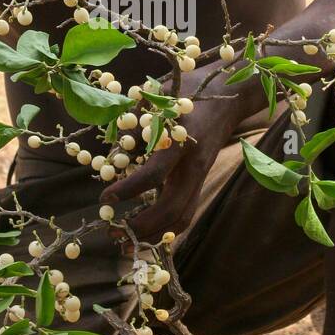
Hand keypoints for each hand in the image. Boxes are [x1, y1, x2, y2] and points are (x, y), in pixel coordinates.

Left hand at [102, 65, 243, 241]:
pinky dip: (166, 228)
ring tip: (125, 239)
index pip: (155, 174)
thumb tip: (110, 148)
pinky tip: (145, 232)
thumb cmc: (188, 94)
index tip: (105, 199)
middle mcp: (194, 165)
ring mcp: (200, 176)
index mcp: (181, 141)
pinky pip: (186, 213)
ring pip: (182, 217)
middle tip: (112, 231)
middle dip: (141, 226)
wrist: (228, 98)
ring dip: (153, 234)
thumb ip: (135, 121)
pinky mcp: (200, 182)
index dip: (129, 190)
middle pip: (172, 209)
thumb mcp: (158, 98)